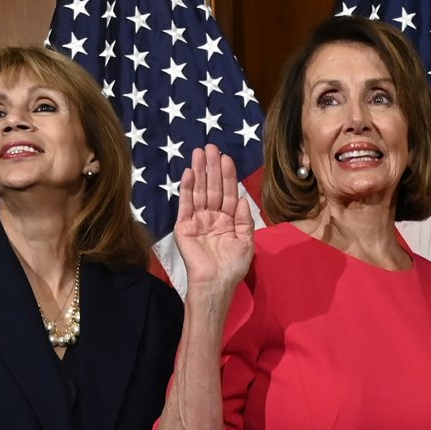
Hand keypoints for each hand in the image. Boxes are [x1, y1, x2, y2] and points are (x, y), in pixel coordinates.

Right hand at [172, 142, 255, 303]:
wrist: (216, 283)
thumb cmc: (232, 267)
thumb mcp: (246, 242)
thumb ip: (245, 220)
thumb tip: (242, 199)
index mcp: (227, 220)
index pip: (227, 193)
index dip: (227, 176)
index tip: (227, 158)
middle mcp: (212, 217)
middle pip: (212, 187)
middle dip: (212, 167)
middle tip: (211, 146)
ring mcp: (197, 220)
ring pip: (199, 191)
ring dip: (198, 171)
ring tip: (199, 152)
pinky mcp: (184, 226)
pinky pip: (185, 204)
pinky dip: (186, 189)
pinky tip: (188, 173)